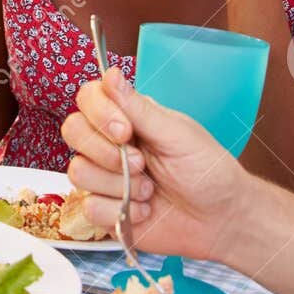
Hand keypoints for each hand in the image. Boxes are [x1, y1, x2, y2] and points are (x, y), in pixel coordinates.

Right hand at [63, 67, 253, 262]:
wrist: (221, 219)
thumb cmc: (207, 171)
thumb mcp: (177, 135)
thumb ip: (139, 108)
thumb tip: (111, 74)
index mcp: (128, 117)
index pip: (88, 98)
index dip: (99, 113)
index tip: (126, 131)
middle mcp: (110, 143)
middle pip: (72, 131)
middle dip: (106, 152)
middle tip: (142, 163)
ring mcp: (104, 177)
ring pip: (78, 172)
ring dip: (119, 185)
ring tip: (149, 190)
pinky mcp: (104, 209)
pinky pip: (89, 207)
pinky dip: (121, 211)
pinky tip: (144, 210)